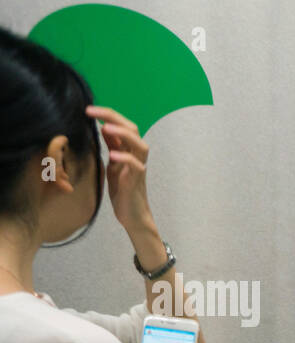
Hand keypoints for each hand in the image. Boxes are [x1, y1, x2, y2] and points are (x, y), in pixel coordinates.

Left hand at [86, 106, 152, 233]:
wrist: (132, 214)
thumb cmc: (122, 190)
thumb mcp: (113, 163)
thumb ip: (112, 146)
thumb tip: (103, 126)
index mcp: (129, 150)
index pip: (122, 124)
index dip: (107, 114)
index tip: (87, 109)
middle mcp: (136, 156)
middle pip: (132, 129)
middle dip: (113, 117)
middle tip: (91, 111)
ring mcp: (138, 168)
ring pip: (139, 145)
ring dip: (123, 134)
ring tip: (106, 128)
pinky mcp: (136, 181)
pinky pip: (136, 166)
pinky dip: (126, 158)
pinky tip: (113, 155)